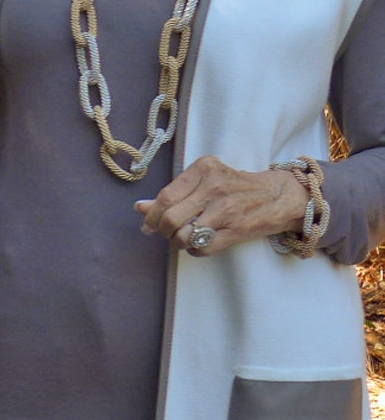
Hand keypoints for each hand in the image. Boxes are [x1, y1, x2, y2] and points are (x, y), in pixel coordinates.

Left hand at [136, 155, 307, 257]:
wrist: (280, 196)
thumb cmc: (236, 187)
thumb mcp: (205, 180)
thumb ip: (174, 193)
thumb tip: (139, 207)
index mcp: (203, 169)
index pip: (165, 197)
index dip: (151, 215)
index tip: (148, 223)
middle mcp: (214, 187)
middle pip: (170, 217)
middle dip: (161, 230)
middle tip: (164, 232)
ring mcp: (226, 209)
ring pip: (184, 234)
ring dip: (177, 241)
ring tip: (182, 237)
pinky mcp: (237, 230)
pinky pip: (202, 247)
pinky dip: (194, 250)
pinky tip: (198, 243)